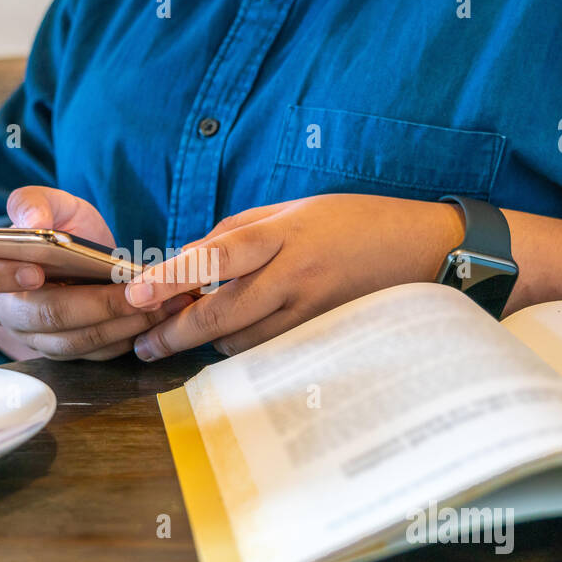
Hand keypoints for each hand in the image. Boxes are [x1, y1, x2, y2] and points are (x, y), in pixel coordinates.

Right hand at [0, 186, 188, 360]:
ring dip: (120, 324)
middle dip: (95, 305)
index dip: (6, 277)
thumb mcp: (49, 203)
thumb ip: (34, 202)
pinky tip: (156, 319)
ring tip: (159, 304)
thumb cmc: (58, 228)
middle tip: (135, 292)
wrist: (78, 258)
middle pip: (44, 316)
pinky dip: (128, 337)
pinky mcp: (68, 351)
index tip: (36, 270)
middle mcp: (9, 311)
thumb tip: (32, 221)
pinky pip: (96, 353)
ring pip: (75, 340)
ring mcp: (38, 337)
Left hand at [124, 194, 463, 359]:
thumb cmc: (352, 222)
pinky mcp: (323, 335)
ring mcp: (311, 312)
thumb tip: (188, 259)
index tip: (136, 293)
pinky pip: (270, 351)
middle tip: (144, 345)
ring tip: (177, 339)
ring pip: (242, 341)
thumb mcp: (292, 210)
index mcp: (283, 234)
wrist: (425, 249)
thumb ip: (238, 233)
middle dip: (174, 333)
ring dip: (206, 343)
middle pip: (222, 314)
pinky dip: (242, 348)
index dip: (172, 276)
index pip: (216, 256)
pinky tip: (229, 342)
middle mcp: (294, 276)